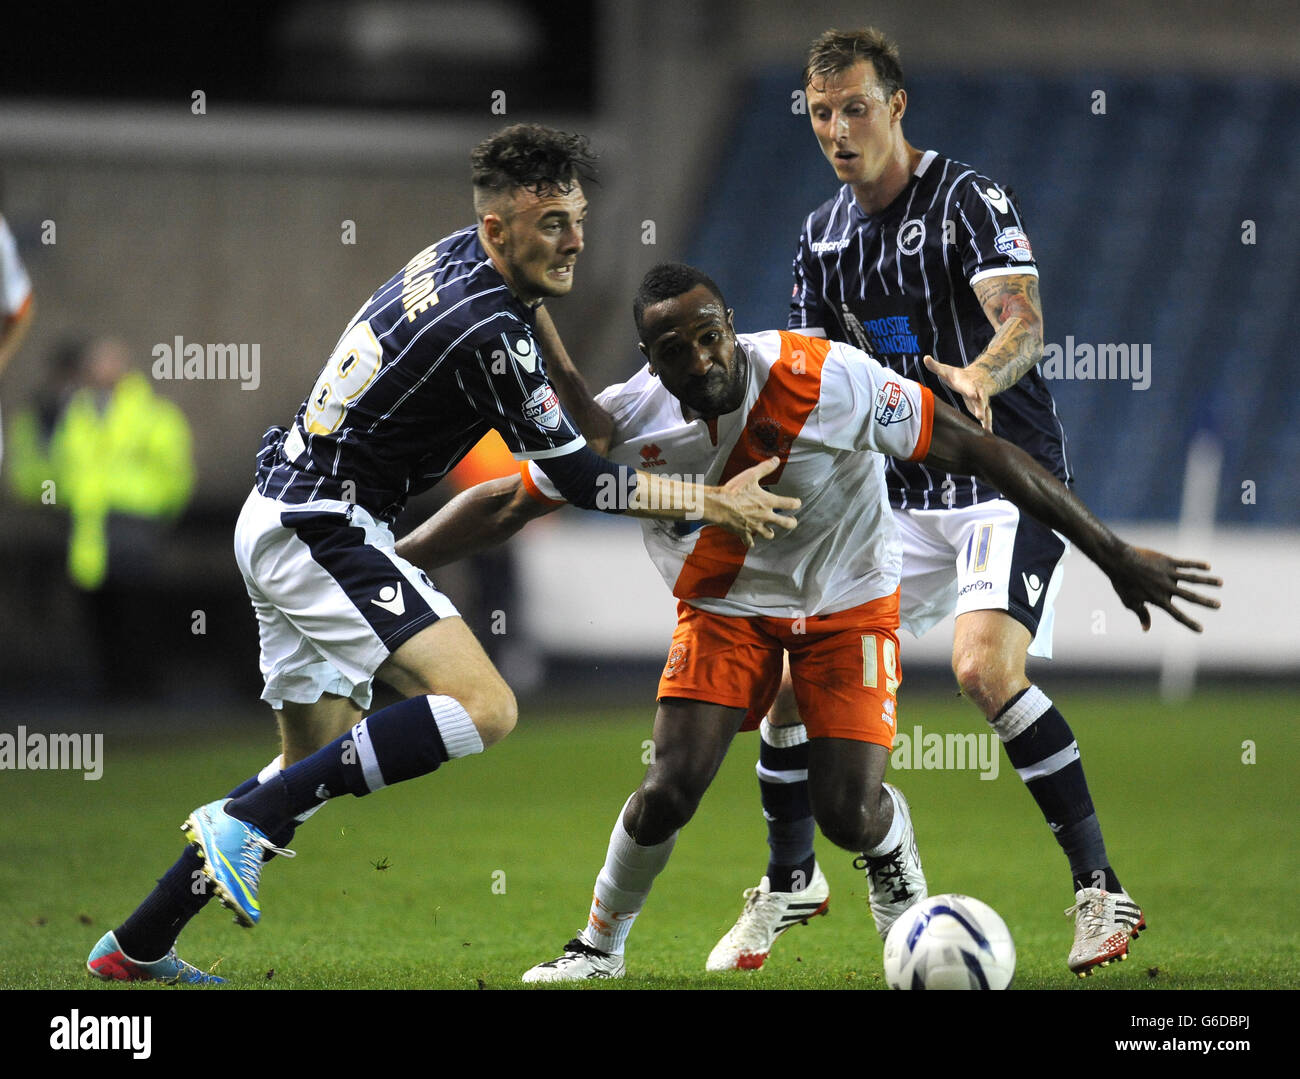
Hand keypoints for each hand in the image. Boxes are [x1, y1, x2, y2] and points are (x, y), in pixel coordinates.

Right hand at [710, 457, 800, 547]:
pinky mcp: (744, 532)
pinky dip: (750, 542)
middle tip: (792, 521)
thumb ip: (765, 468)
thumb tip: (777, 460)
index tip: (796, 503)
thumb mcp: (750, 475)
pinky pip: (750, 541)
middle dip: (791, 523)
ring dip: (770, 532)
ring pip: (769, 534)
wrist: (718, 505)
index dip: (795, 503)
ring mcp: (755, 526)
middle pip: (786, 524)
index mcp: (768, 502)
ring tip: (770, 531)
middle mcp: (764, 516)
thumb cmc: (733, 490)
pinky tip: (751, 541)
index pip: (790, 504)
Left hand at [923, 354, 994, 431]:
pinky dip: (988, 425)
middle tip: (980, 416)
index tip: (973, 394)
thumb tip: (924, 358)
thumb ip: (936, 366)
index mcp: (968, 384)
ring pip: (986, 410)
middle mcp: (978, 393)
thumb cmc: (958, 376)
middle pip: (980, 400)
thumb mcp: (947, 371)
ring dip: (986, 419)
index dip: (972, 390)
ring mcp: (982, 401)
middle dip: (981, 407)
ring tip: (987, 430)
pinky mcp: (982, 408)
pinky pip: (987, 417)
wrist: (978, 377)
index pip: (970, 387)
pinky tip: (989, 435)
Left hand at [1106, 546, 1221, 631]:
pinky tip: (1208, 566)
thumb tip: (1146, 629)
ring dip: (1208, 581)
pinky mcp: (1167, 561)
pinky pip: (1185, 563)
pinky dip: (1197, 564)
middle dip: (1205, 602)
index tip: (1200, 630)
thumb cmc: (1122, 582)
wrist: (1118, 560)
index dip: (1188, 623)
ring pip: (1192, 578)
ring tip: (1221, 583)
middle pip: (1190, 596)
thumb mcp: (1129, 601)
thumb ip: (1141, 613)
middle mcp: (1166, 587)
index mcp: (1157, 599)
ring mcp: (1168, 573)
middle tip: (1219, 605)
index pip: (1176, 614)